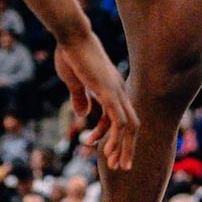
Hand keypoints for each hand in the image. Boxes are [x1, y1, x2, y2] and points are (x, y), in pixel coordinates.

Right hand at [52, 27, 138, 171]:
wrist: (71, 36)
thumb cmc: (70, 54)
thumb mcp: (75, 81)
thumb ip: (80, 98)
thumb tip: (83, 115)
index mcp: (112, 88)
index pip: (117, 117)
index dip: (108, 134)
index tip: (92, 143)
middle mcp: (119, 91)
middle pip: (131, 125)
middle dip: (126, 147)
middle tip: (119, 166)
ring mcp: (116, 92)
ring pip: (129, 127)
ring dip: (124, 148)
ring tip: (116, 165)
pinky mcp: (109, 92)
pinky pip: (119, 120)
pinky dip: (116, 137)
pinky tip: (106, 150)